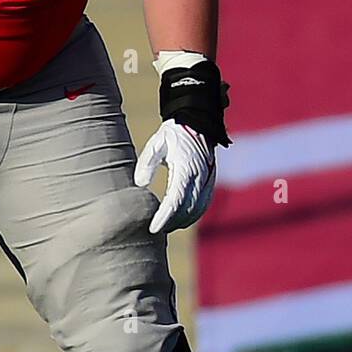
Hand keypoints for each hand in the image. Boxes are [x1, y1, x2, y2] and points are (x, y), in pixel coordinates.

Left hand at [135, 52, 230, 233]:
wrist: (198, 122)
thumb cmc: (174, 133)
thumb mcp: (156, 143)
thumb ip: (147, 162)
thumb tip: (140, 183)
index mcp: (186, 168)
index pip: (175, 200)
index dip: (164, 217)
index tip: (153, 228)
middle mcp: (200, 176)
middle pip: (187, 210)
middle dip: (172, 223)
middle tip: (155, 229)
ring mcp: (208, 180)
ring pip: (197, 210)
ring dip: (182, 221)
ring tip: (166, 227)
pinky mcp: (211, 181)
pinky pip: (204, 204)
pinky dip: (193, 215)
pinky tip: (181, 219)